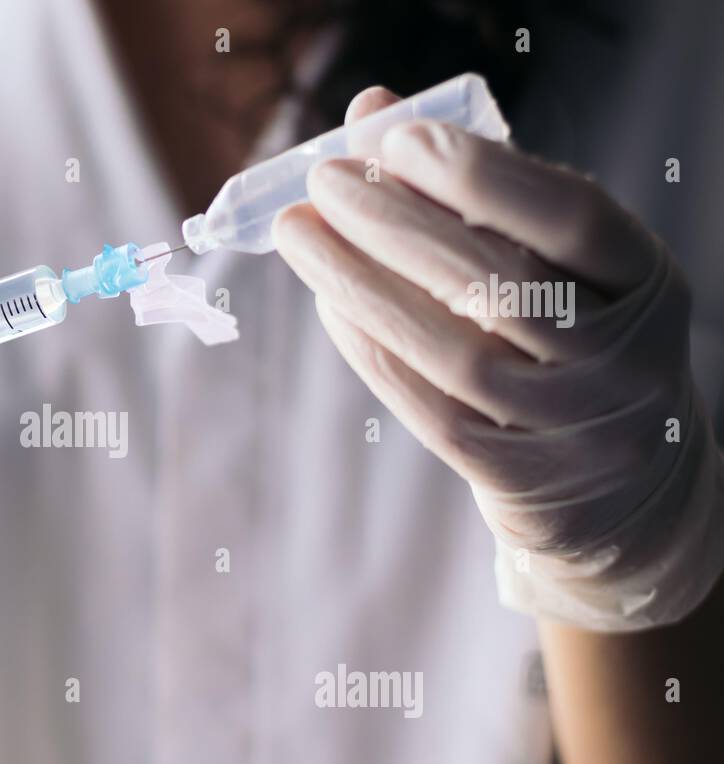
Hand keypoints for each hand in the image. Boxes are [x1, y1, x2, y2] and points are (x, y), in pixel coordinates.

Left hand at [275, 87, 723, 630]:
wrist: (613, 471)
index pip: (571, 219)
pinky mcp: (506, 468)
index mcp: (644, 281)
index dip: (480, 175)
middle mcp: (617, 357)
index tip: (395, 137)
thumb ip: (480, 183)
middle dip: (395, 223)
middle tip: (325, 180)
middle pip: (497, 285)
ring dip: (360, 283)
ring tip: (300, 232)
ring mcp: (562, 421)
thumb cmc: (572, 328)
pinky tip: (328, 299)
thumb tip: (371, 112)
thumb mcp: (561, 256)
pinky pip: (423, 402)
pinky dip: (368, 344)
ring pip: (451, 351)